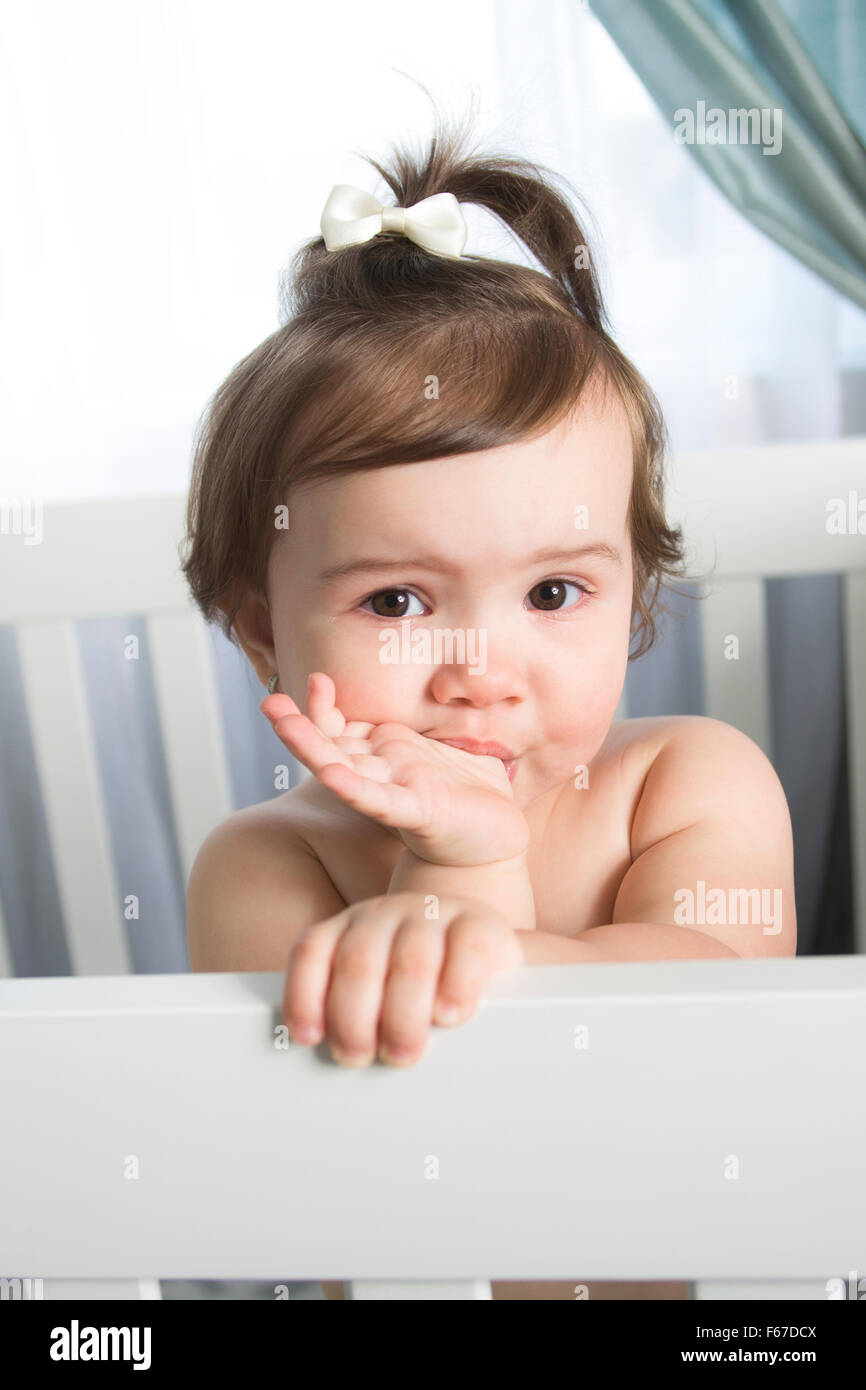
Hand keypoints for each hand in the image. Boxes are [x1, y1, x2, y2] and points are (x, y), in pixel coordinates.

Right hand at [261, 671, 528, 866]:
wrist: (496, 837)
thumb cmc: (467, 788)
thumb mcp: (441, 742)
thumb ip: (418, 718)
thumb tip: (423, 673)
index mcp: (382, 753)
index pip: (340, 727)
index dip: (322, 707)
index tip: (316, 680)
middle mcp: (380, 771)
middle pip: (331, 746)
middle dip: (298, 726)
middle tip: (268, 704)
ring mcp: (396, 791)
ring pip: (346, 769)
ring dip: (314, 749)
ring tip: (285, 727)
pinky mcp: (418, 812)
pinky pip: (382, 800)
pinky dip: (355, 788)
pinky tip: (332, 776)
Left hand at [282, 891, 524, 1067]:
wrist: (477, 940)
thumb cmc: (418, 984)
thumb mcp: (375, 989)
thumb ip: (349, 1014)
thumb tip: (328, 1063)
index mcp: (348, 928)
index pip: (313, 951)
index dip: (304, 996)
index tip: (308, 1039)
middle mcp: (385, 915)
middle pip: (358, 962)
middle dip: (352, 1018)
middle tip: (358, 1057)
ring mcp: (433, 914)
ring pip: (410, 961)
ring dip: (401, 1016)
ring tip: (401, 1053)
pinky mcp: (480, 922)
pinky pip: (467, 949)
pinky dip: (456, 987)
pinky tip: (448, 1016)